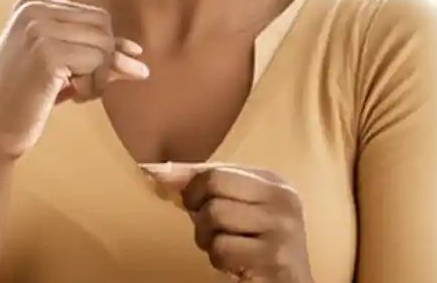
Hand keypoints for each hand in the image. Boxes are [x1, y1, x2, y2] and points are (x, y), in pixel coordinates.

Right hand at [0, 0, 147, 162]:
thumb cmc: (25, 99)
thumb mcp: (60, 66)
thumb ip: (94, 52)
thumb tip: (138, 53)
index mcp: (30, 4)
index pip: (94, 16)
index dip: (107, 47)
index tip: (98, 76)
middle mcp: (32, 9)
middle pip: (102, 26)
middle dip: (105, 60)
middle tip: (87, 89)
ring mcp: (37, 29)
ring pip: (103, 44)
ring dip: (100, 76)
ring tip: (77, 95)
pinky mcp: (46, 54)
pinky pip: (99, 63)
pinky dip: (94, 86)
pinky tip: (73, 99)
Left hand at [181, 167, 312, 282]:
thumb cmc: (255, 244)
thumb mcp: (235, 207)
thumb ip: (201, 184)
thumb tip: (154, 170)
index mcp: (272, 181)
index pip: (213, 170)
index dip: (191, 189)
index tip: (192, 206)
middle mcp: (282, 198)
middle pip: (213, 185)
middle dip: (199, 211)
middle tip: (210, 230)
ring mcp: (281, 227)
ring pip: (214, 215)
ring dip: (208, 239)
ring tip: (224, 248)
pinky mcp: (275, 257)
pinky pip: (222, 249)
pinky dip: (219, 261)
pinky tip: (235, 265)